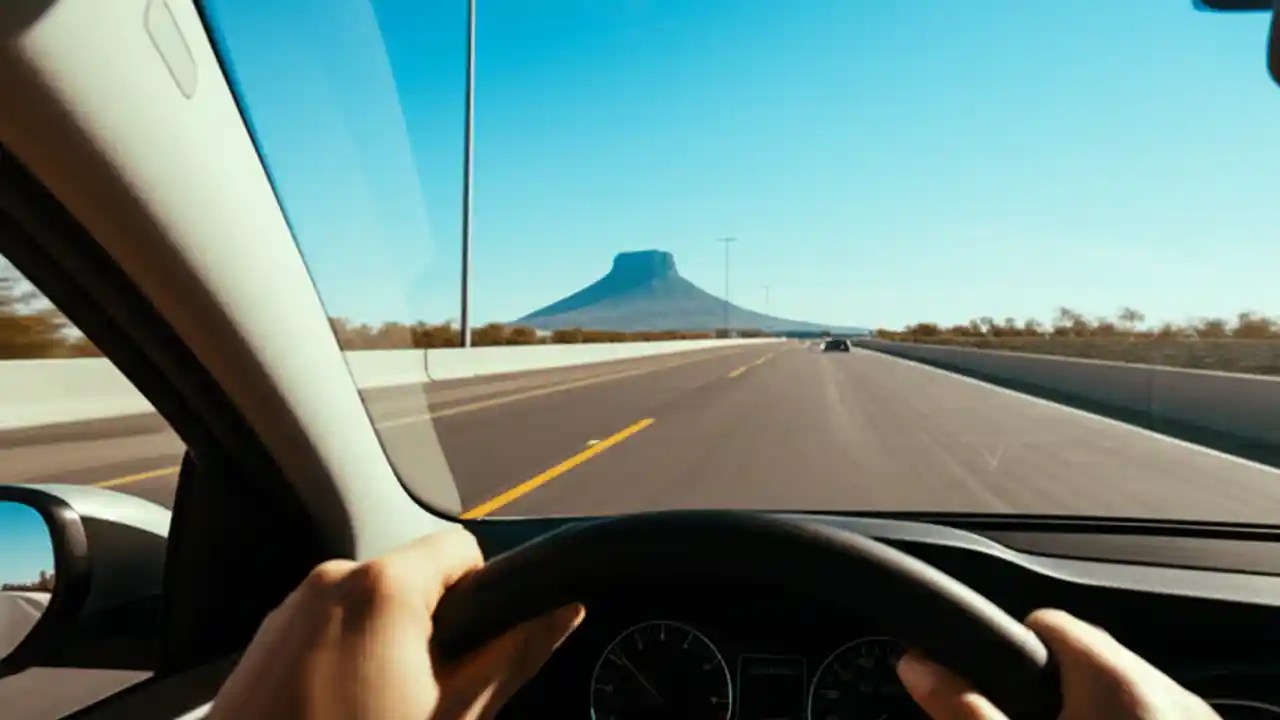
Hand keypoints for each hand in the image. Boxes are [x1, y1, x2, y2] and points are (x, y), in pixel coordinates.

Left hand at [209, 528, 583, 719]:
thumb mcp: (454, 715)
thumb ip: (514, 655)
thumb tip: (563, 614)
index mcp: (381, 588)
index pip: (461, 549)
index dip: (483, 599)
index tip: (475, 651)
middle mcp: (329, 581)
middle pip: (413, 580)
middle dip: (432, 630)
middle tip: (428, 698)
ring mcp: (287, 612)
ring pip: (369, 609)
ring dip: (387, 648)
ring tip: (379, 713)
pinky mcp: (259, 645)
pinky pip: (325, 632)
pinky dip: (345, 663)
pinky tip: (343, 715)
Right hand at [895, 609, 1219, 719]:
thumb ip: (965, 712)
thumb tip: (919, 668)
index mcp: (1115, 681)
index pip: (1048, 624)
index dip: (1011, 655)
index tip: (996, 691)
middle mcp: (1170, 695)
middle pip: (1089, 662)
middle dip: (1053, 695)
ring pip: (1127, 698)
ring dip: (1093, 717)